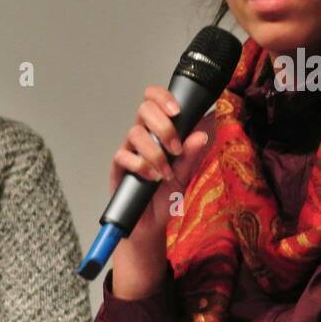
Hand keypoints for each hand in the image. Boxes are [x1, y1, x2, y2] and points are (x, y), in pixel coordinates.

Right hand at [108, 86, 211, 292]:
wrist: (151, 224)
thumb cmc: (166, 195)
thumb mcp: (186, 175)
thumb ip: (192, 155)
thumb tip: (201, 134)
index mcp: (160, 131)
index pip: (155, 101)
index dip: (163, 97)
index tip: (178, 111)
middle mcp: (143, 136)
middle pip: (144, 110)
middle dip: (164, 126)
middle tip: (176, 148)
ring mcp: (129, 150)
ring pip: (135, 133)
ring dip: (155, 152)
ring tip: (165, 173)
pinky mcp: (118, 167)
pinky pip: (124, 155)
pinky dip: (140, 165)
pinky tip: (151, 178)